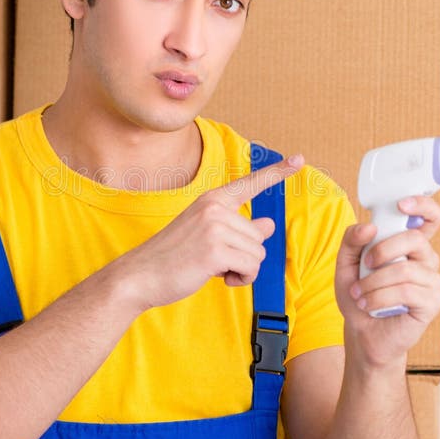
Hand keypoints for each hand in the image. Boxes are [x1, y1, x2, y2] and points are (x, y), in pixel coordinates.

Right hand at [121, 154, 304, 309]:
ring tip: (212, 268)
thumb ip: (239, 229)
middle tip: (213, 261)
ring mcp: (215, 227)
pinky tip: (218, 277)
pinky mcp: (215, 250)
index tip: (299, 159)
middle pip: (259, 237)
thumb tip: (269, 226)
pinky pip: (250, 268)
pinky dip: (240, 279)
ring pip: (258, 254)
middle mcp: (215, 208)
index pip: (250, 184)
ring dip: (242, 269)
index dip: (277, 172)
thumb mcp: (206, 235)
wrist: (140, 275)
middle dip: (244, 257)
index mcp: (212, 200)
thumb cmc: (172, 256)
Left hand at [334, 196, 439, 365]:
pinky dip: (380, 298)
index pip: (431, 217)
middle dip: (383, 250)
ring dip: (374, 282)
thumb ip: (351, 240)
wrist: (362, 332)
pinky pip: (406, 292)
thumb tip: (369, 227)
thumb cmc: (359, 295)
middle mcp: (425, 260)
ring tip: (360, 294)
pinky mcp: (431, 303)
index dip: (423, 205)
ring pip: (405, 269)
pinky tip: (368, 305)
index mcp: (408, 245)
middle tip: (365, 265)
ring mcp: (431, 281)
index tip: (401, 205)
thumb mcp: (345, 263)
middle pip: (415, 239)